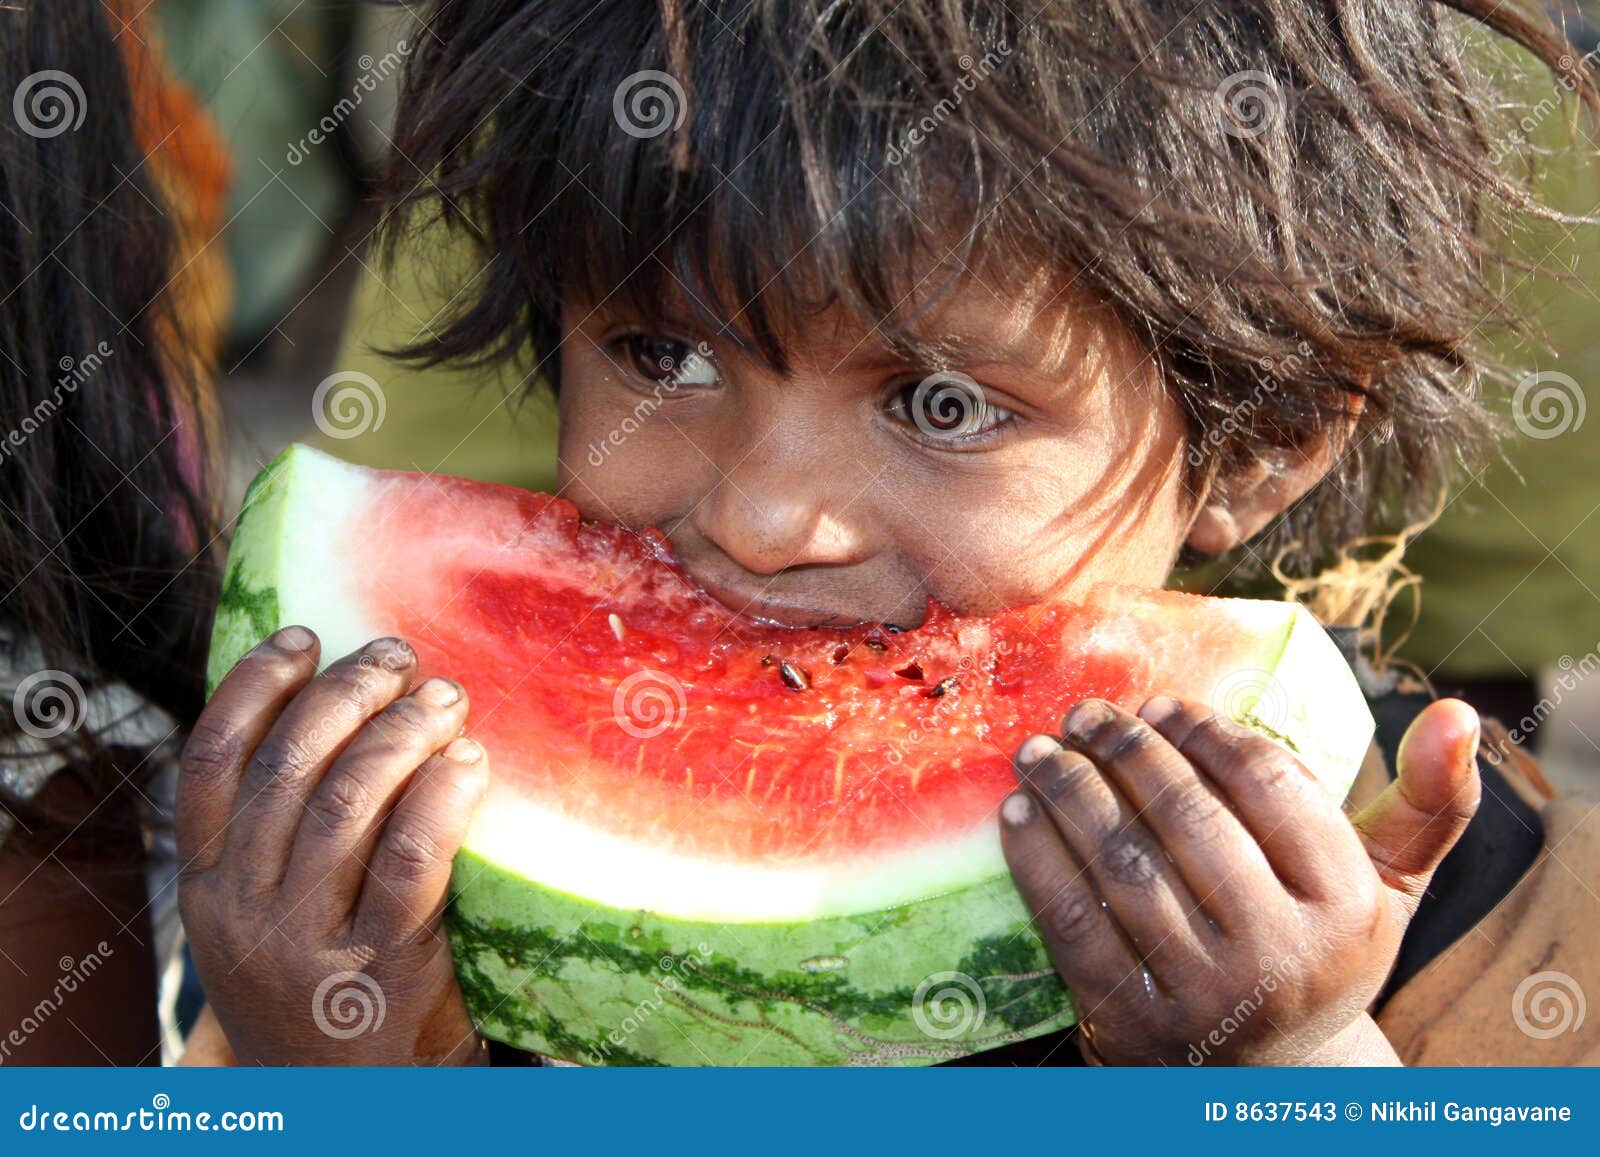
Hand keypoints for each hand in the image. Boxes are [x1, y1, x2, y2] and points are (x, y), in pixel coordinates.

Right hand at [177, 627, 489, 1065]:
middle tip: (402, 657)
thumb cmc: (326, 991)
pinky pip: (411, 858)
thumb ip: (281, 838)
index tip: (304, 635)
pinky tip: (470, 760)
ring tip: (445, 697)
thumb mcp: (270, 920)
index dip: (253, 685)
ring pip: (346, 802)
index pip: (211, 761)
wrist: (348, 1112)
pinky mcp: (379, 969)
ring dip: (399, 732)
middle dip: (347, 694)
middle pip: (286, 767)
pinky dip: (441, 795)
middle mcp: (242, 909)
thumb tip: (342, 714)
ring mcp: (304, 943)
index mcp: (207, 886)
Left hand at [999, 695, 1479, 1065]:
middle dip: (1127, 752)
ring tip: (1040, 752)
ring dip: (1069, 794)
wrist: (1269, 1077)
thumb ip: (1427, 802)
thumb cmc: (1320, 947)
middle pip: (1186, 819)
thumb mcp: (1386, 886)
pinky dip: (1036, 861)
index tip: (1162, 704)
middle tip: (1087, 714)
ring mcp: (1202, 995)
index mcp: (1345, 907)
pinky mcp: (1129, 1023)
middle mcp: (1280, 956)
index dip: (1206, 732)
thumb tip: (1460, 711)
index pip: (1268, 783)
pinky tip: (1016, 814)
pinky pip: (1070, 923)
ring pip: (1121, 866)